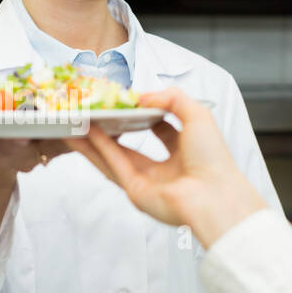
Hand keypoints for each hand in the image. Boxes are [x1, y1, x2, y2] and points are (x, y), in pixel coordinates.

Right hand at [65, 87, 266, 247]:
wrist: (214, 196)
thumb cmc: (213, 159)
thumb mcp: (197, 115)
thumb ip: (171, 98)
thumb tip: (142, 96)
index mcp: (186, 152)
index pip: (162, 130)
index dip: (144, 114)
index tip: (126, 100)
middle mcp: (166, 169)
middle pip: (132, 146)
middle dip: (112, 129)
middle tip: (94, 112)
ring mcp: (148, 181)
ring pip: (115, 156)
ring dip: (95, 139)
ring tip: (77, 120)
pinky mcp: (134, 191)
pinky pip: (113, 165)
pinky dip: (97, 148)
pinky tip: (84, 132)